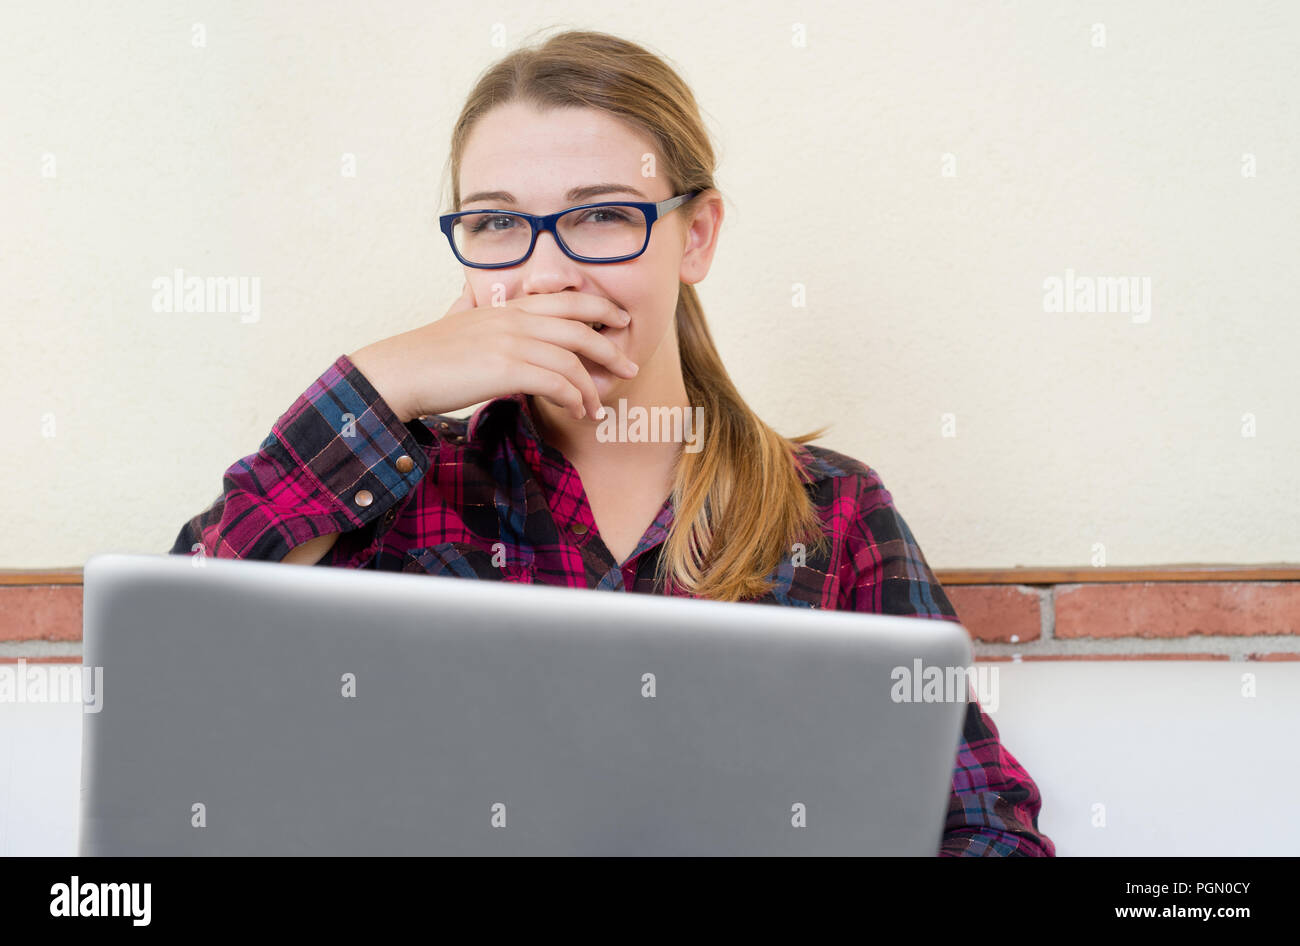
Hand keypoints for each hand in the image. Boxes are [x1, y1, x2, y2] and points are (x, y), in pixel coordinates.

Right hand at [348, 284, 638, 423]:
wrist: (397, 371)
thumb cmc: (423, 354)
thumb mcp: (453, 320)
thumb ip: (467, 308)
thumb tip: (462, 297)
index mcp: (507, 306)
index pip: (566, 299)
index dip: (599, 307)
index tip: (620, 321)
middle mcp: (514, 319)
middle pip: (580, 327)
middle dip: (611, 348)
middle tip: (630, 367)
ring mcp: (512, 342)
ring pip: (572, 361)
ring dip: (592, 388)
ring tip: (597, 408)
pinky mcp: (507, 369)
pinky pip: (558, 384)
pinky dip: (575, 399)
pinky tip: (577, 412)